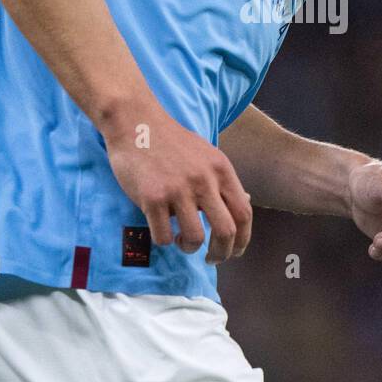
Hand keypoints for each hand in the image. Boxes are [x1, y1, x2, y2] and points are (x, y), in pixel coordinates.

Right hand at [105, 109, 251, 264]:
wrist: (135, 122)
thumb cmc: (171, 140)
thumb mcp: (207, 154)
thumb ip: (223, 180)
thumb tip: (246, 203)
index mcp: (221, 170)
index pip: (244, 213)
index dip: (243, 239)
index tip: (235, 251)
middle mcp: (204, 180)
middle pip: (226, 231)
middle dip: (222, 253)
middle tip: (212, 259)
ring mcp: (178, 190)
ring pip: (195, 238)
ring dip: (190, 248)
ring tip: (183, 242)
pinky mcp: (152, 198)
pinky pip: (164, 236)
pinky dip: (165, 240)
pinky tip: (162, 231)